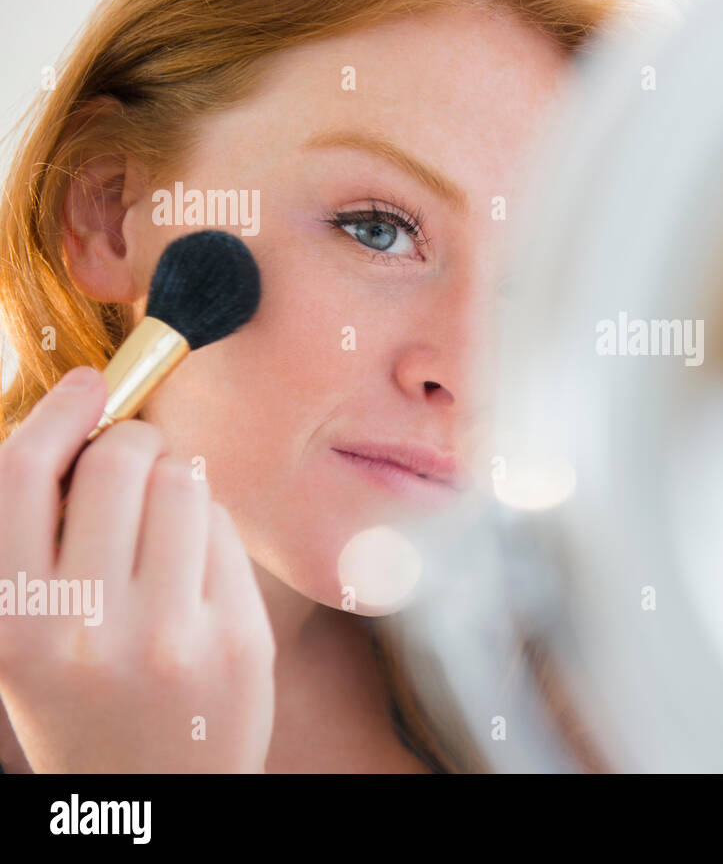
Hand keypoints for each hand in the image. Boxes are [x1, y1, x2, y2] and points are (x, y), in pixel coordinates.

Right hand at [0, 366, 274, 771]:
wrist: (149, 800)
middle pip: (117, 463)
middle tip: (136, 455)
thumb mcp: (24, 633)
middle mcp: (85, 627)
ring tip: (165, 517)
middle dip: (133, 440)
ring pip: (184, 484)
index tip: (90, 384)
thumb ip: (40, 542)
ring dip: (176, 480)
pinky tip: (196, 564)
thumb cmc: (81, 699)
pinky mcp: (237, 639)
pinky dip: (212, 528)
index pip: (22, 476)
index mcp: (10, 620)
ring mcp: (169, 634)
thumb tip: (91, 427)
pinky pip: (227, 531)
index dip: (60, 412)